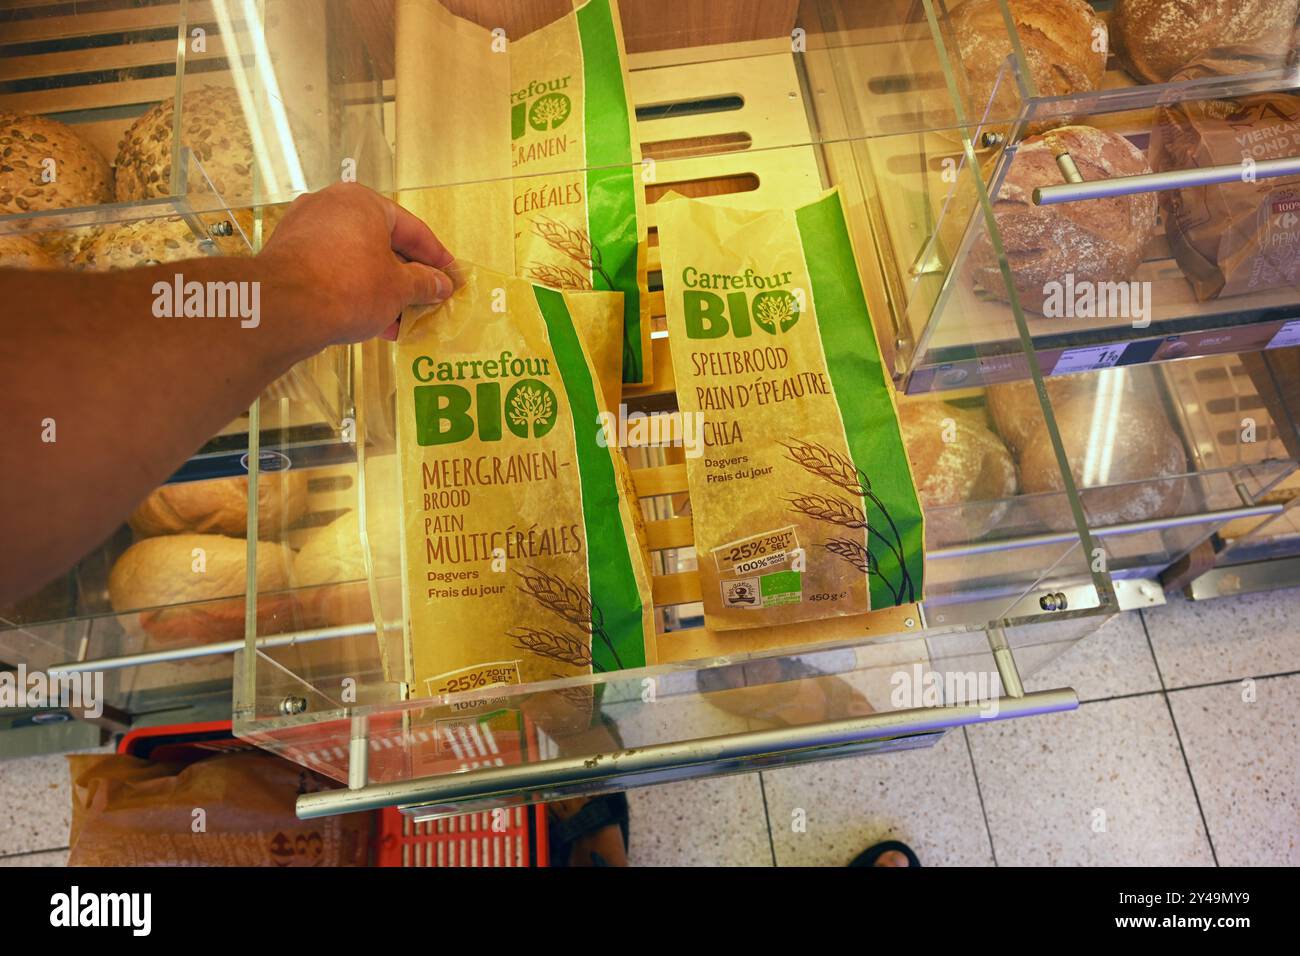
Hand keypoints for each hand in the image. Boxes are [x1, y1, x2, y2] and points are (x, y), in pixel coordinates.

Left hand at [259, 182, 453, 352]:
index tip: (450, 277)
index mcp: (363, 202)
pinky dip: (353, 291)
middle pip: (382, 243)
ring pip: (356, 260)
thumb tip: (441, 284)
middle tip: (425, 301)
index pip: (412, 229)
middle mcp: (331, 206)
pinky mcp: (288, 255)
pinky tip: (369, 320)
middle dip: (405, 277)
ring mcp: (305, 229)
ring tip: (399, 320)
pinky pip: (332, 270)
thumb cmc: (349, 287)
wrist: (283, 309)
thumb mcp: (399, 288)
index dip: (436, 257)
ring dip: (380, 290)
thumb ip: (424, 283)